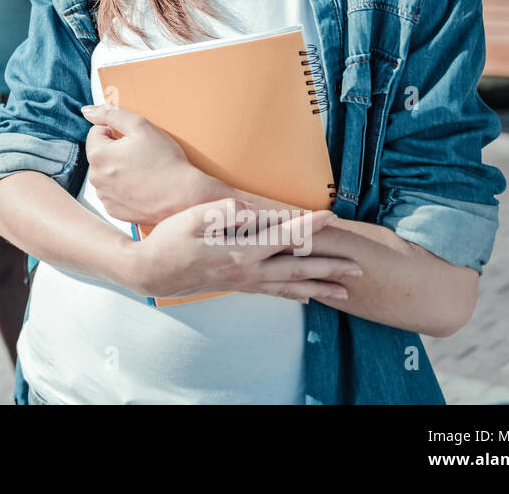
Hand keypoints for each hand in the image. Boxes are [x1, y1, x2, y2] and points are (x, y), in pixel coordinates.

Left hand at [81, 102, 224, 224]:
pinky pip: (113, 192)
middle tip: (141, 156)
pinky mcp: (114, 211)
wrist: (185, 196)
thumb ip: (111, 114)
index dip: (116, 132)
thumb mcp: (141, 126)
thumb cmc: (166, 161)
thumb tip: (88, 111)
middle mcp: (95, 179)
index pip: (96, 132)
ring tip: (143, 172)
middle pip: (100, 154)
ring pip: (106, 173)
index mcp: (98, 155)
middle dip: (116, 151)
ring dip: (118, 170)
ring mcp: (104, 197)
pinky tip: (141, 186)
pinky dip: (123, 188)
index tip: (134, 140)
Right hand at [128, 199, 360, 302]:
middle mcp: (248, 271)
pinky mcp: (237, 286)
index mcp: (241, 251)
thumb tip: (252, 211)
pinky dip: (293, 295)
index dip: (309, 226)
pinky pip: (273, 293)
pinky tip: (306, 297)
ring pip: (290, 286)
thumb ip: (223, 212)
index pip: (284, 236)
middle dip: (330, 266)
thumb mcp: (191, 220)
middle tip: (358, 267)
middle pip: (298, 268)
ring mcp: (244, 282)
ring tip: (345, 293)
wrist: (149, 271)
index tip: (332, 217)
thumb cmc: (168, 241)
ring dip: (319, 288)